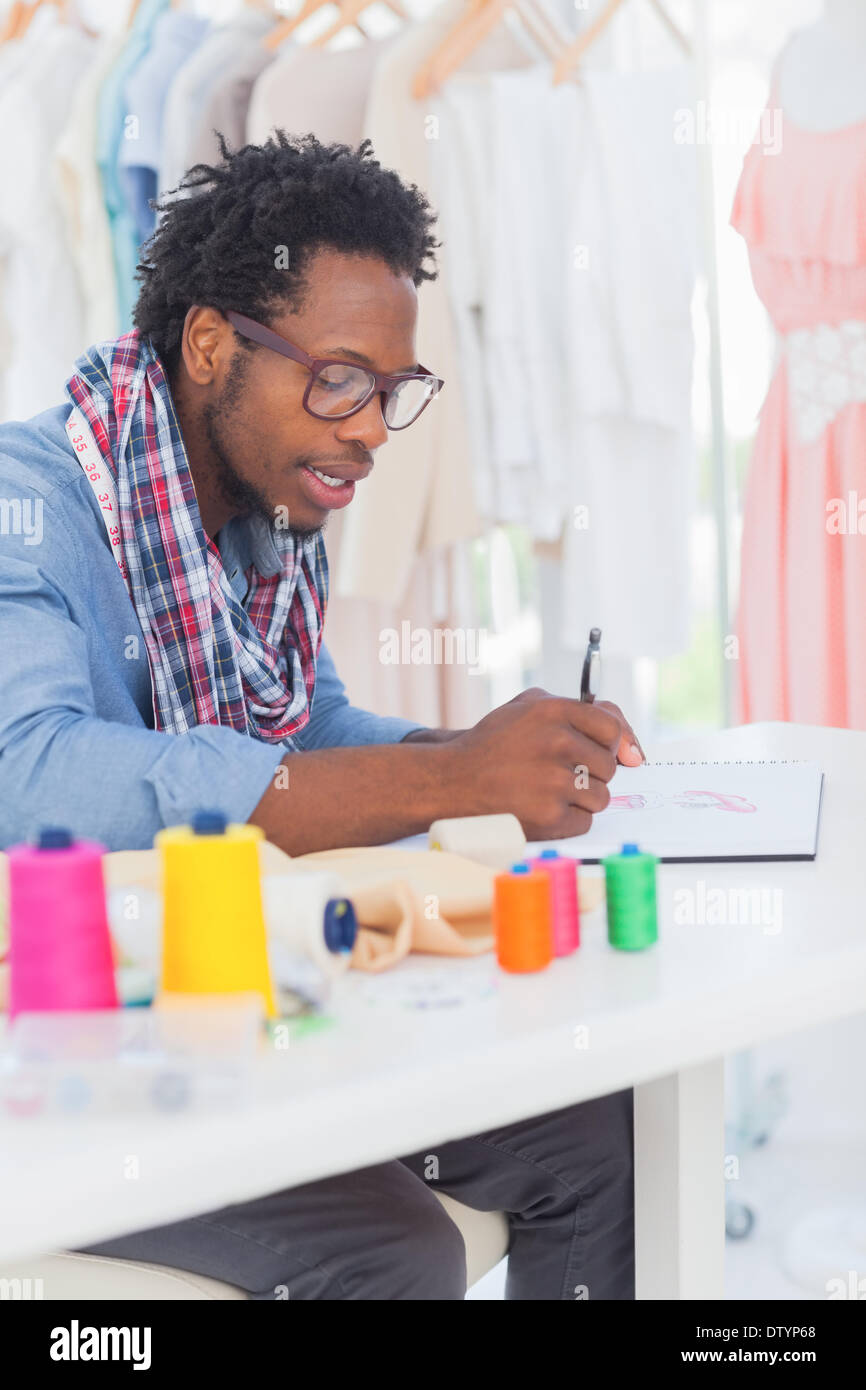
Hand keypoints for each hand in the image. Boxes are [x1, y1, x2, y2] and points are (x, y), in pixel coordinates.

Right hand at [444, 688, 644, 839]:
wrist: (452, 783)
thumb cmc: (495, 746)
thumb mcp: (528, 709)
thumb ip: (581, 712)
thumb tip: (632, 750)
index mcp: (552, 711)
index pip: (611, 728)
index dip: (610, 743)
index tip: (601, 752)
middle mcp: (556, 743)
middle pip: (609, 766)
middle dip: (591, 772)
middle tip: (558, 772)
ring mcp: (553, 782)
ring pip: (601, 796)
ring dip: (581, 798)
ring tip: (547, 791)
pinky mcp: (549, 816)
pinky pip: (585, 821)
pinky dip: (568, 819)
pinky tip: (542, 807)